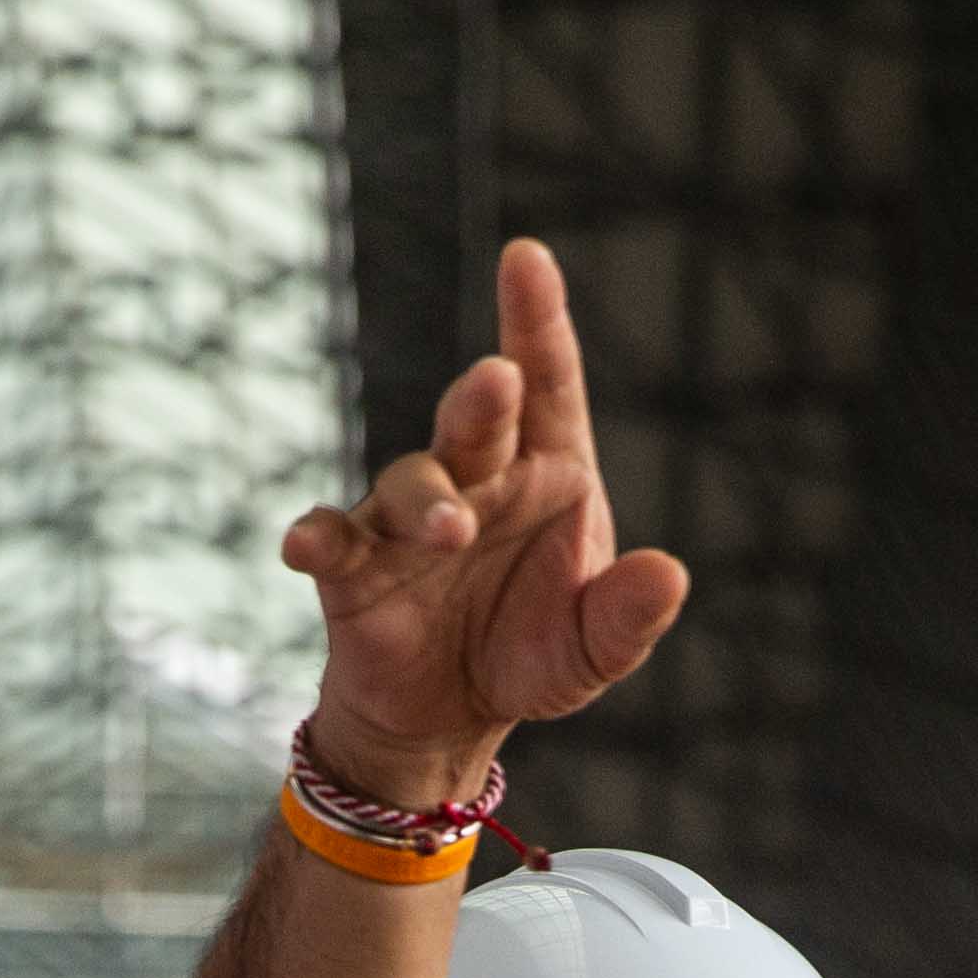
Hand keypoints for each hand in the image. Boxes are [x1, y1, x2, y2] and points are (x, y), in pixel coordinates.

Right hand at [279, 239, 688, 806]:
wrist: (449, 717)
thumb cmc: (529, 652)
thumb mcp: (594, 649)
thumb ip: (629, 615)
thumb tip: (671, 574)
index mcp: (545, 471)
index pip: (547, 382)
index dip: (535, 320)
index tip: (526, 260)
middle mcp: (474, 477)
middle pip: (476, 420)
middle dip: (482, 398)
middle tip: (496, 381)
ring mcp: (406, 519)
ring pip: (408, 482)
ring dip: (426, 502)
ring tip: (451, 530)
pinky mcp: (353, 570)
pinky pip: (331, 541)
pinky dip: (316, 539)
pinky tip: (306, 545)